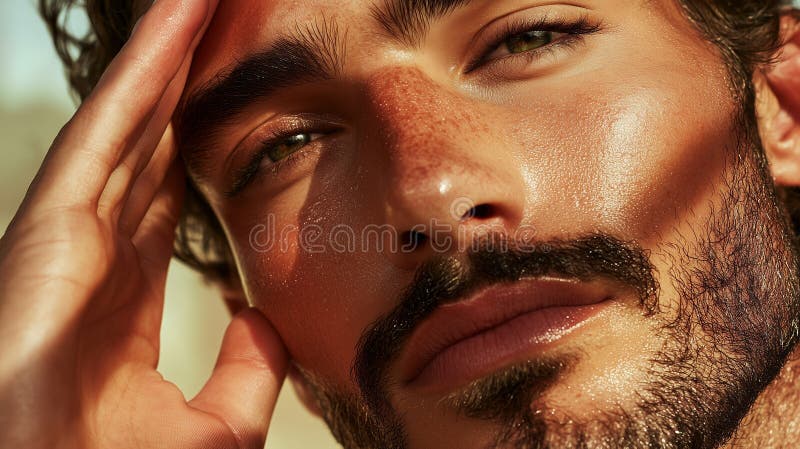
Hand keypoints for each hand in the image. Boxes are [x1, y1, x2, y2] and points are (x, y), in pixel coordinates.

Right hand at [0, 1, 287, 447]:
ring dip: (164, 53)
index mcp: (124, 295)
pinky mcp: (49, 230)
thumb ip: (244, 372)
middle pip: (148, 142)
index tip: (227, 91)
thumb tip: (262, 320)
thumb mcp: (210, 429)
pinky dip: (140, 75)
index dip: (195, 136)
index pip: (166, 192)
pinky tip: (173, 24)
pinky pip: (106, 133)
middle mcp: (93, 255)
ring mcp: (66, 236)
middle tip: (216, 16)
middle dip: (180, 77)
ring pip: (128, 121)